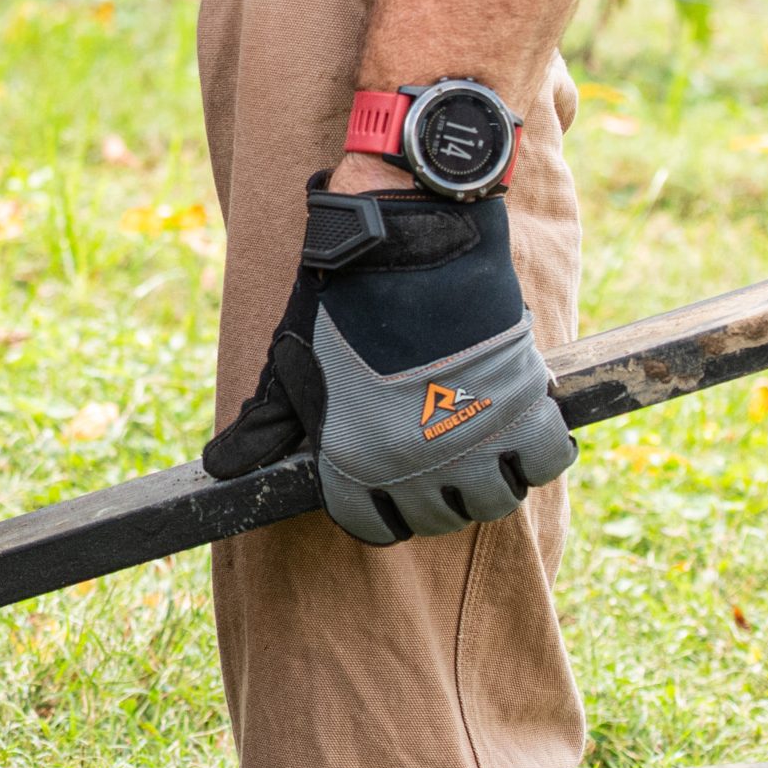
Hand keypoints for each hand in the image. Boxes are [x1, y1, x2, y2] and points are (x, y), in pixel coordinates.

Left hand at [201, 183, 575, 541]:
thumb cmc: (343, 301)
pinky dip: (541, 452)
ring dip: (492, 481)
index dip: (386, 510)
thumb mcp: (294, 364)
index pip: (376, 527)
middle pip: (440, 518)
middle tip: (445, 460)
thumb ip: (266, 427)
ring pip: (496, 500)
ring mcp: (472, 440)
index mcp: (354, 461)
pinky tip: (524, 431)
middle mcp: (414, 465)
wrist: (405, 241)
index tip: (398, 488)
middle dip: (441, 496)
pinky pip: (546, 462)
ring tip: (485, 447)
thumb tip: (220, 468)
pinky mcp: (522, 405)